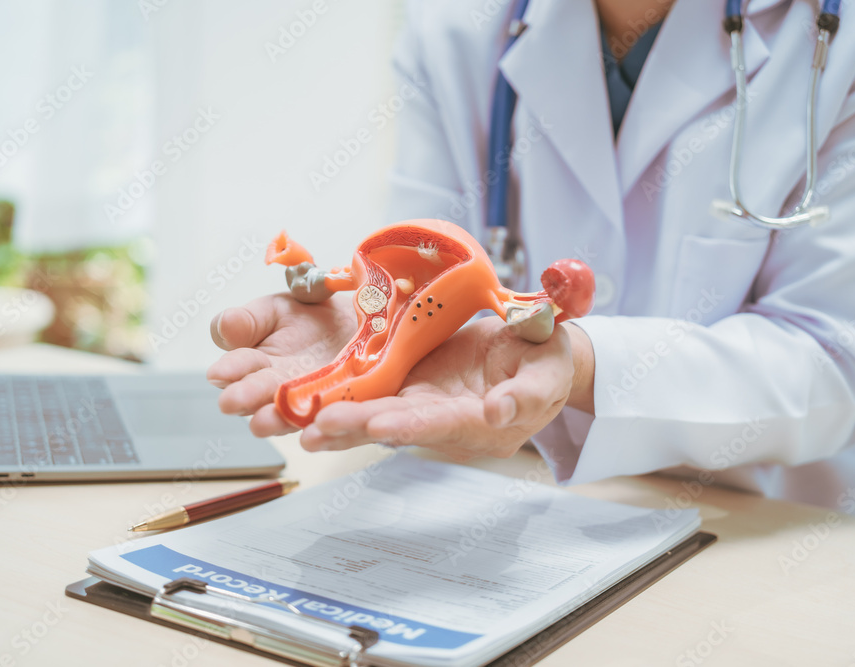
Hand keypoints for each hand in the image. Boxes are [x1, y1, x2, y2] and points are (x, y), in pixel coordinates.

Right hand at [206, 293, 356, 434]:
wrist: (355, 321)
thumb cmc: (307, 317)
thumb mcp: (275, 310)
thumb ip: (248, 320)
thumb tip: (224, 324)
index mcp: (254, 363)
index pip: (238, 367)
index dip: (230, 369)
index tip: (219, 373)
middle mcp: (275, 388)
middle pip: (258, 396)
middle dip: (246, 398)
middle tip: (232, 401)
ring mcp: (305, 401)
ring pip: (287, 416)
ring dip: (275, 419)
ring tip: (263, 421)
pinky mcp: (335, 408)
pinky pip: (327, 418)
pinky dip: (320, 423)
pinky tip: (314, 426)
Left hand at [298, 316, 594, 460]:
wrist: (532, 353)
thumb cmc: (548, 357)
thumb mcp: (551, 368)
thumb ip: (529, 392)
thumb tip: (500, 410)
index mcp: (491, 422)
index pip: (449, 424)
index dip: (415, 425)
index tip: (382, 426)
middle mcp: (453, 426)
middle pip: (404, 428)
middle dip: (361, 427)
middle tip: (321, 428)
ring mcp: (429, 412)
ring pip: (382, 420)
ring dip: (342, 424)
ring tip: (303, 427)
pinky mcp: (413, 395)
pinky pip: (376, 403)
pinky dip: (343, 407)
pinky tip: (308, 412)